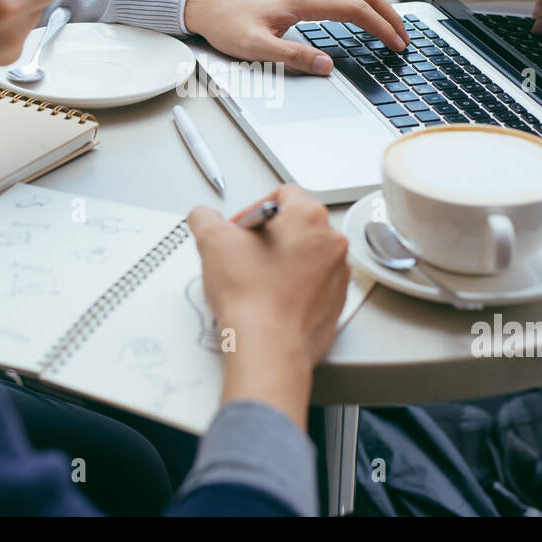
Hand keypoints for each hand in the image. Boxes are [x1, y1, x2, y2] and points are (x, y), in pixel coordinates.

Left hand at [183, 0, 408, 74]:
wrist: (204, 1)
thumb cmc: (225, 23)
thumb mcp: (254, 47)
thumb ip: (292, 57)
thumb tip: (326, 66)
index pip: (355, 9)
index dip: (380, 27)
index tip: (396, 45)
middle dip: (389, 14)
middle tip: (404, 37)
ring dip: (377, 5)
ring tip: (392, 26)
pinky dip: (360, 0)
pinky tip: (362, 13)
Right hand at [187, 185, 349, 428]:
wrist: (267, 347)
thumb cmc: (251, 296)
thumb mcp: (212, 241)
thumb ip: (205, 218)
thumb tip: (204, 217)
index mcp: (308, 217)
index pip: (283, 194)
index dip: (253, 210)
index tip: (238, 230)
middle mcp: (331, 242)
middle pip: (296, 225)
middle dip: (268, 237)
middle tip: (243, 256)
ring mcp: (337, 275)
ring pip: (306, 257)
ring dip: (282, 263)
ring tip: (255, 281)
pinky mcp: (336, 304)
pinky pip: (313, 286)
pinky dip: (293, 289)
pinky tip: (269, 300)